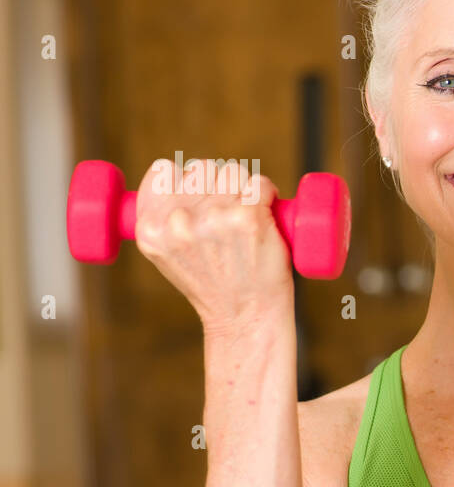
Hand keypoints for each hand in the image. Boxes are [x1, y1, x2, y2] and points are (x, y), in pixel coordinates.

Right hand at [133, 158, 293, 332]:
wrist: (246, 317)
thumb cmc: (214, 285)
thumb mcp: (168, 255)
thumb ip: (164, 219)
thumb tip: (176, 176)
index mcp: (150, 229)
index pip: (163, 172)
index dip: (186, 180)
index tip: (201, 196)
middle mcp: (177, 223)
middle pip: (202, 168)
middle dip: (219, 185)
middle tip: (230, 215)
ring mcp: (214, 219)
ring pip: (233, 171)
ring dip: (244, 188)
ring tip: (247, 218)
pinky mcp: (248, 218)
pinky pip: (261, 183)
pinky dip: (269, 193)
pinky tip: (268, 213)